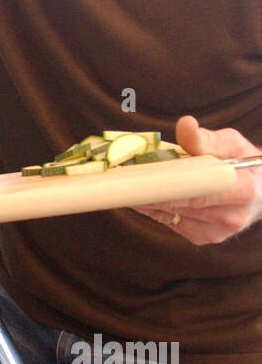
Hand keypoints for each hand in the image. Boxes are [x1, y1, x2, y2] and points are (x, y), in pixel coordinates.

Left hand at [133, 115, 261, 243]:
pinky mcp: (200, 238)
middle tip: (117, 173)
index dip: (162, 184)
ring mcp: (214, 233)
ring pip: (167, 214)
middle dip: (145, 188)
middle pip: (176, 203)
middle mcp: (229, 218)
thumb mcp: (233, 143)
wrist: (260, 195)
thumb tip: (185, 125)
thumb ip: (207, 138)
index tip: (135, 174)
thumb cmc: (245, 164)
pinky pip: (167, 221)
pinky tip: (138, 192)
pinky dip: (151, 206)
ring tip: (121, 180)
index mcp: (243, 192)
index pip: (196, 190)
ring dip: (143, 197)